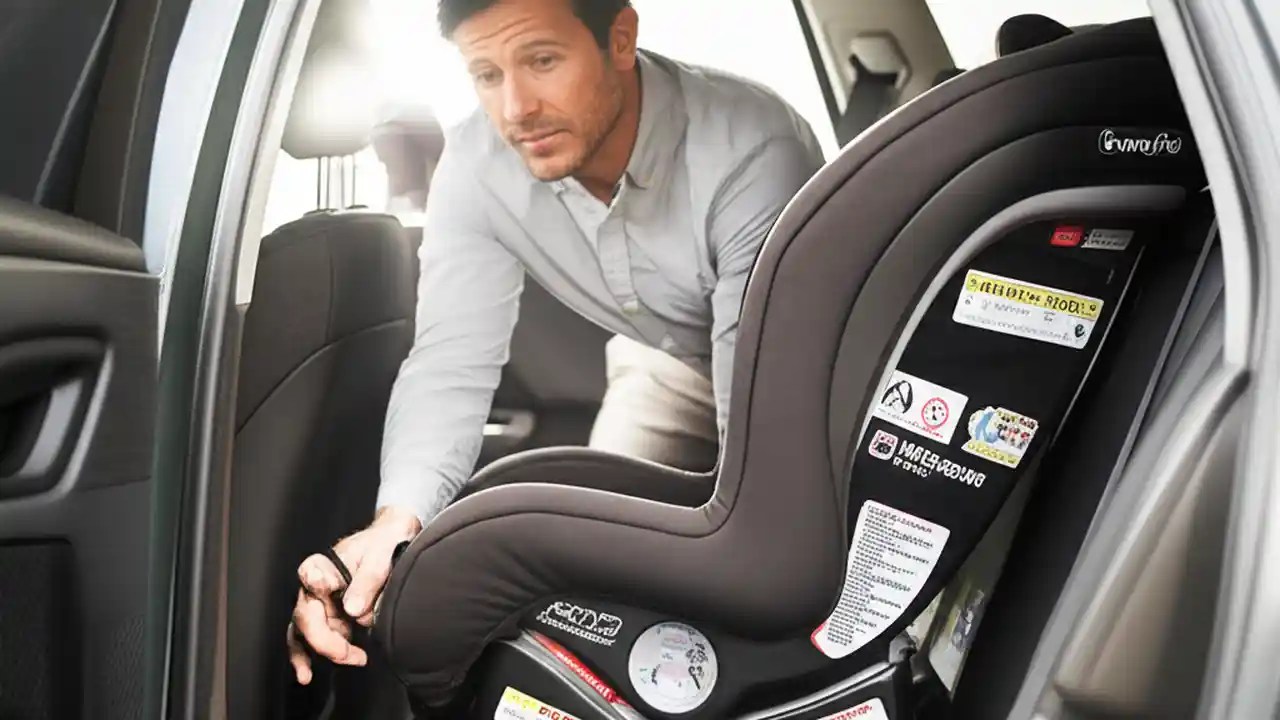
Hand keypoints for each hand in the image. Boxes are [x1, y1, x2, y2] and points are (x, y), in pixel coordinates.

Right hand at [287, 506, 421, 684]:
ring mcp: (320, 606)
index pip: (310, 578)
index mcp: (322, 566)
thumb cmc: (383, 543)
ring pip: (306, 634)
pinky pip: (315, 640)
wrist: (393, 542)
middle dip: (323, 639)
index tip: (330, 592)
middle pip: (306, 616)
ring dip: (318, 652)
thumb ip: (367, 580)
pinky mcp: (331, 619)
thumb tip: (353, 610)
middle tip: (347, 652)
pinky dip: (312, 657)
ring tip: (330, 667)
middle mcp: (314, 587)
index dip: (316, 588)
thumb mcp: (381, 555)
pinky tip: (308, 673)